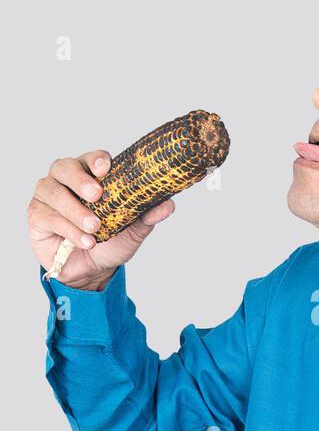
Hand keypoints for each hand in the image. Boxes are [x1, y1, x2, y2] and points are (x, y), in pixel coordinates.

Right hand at [28, 150, 175, 289]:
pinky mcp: (36, 216)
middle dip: (80, 179)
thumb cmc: (108, 242)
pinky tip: (84, 240)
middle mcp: (64, 180)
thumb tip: (168, 204)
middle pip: (65, 167)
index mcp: (89, 175)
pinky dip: (67, 229)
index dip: (97, 159)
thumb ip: (147, 216)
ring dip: (75, 210)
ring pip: (54, 192)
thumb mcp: (132, 231)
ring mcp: (47, 196)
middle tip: (96, 195)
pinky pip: (48, 217)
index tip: (106, 168)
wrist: (91, 271)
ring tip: (94, 228)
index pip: (91, 159)